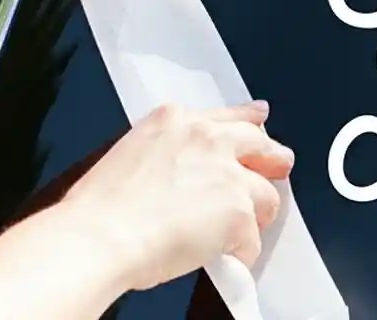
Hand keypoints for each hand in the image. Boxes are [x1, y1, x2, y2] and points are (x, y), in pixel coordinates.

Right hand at [58, 101, 294, 291]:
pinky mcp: (239, 211)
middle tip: (279, 169)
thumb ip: (170, 153)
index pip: (226, 116)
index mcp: (175, 122)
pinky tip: (223, 260)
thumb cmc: (99, 207)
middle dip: (272, 159)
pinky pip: (253, 239)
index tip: (259, 119)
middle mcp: (207, 138)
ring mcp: (227, 174)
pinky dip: (241, 254)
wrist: (98, 236)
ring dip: (254, 216)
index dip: (248, 121)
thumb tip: (187, 176)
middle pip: (260, 145)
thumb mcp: (132, 154)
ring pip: (265, 194)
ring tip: (236, 235)